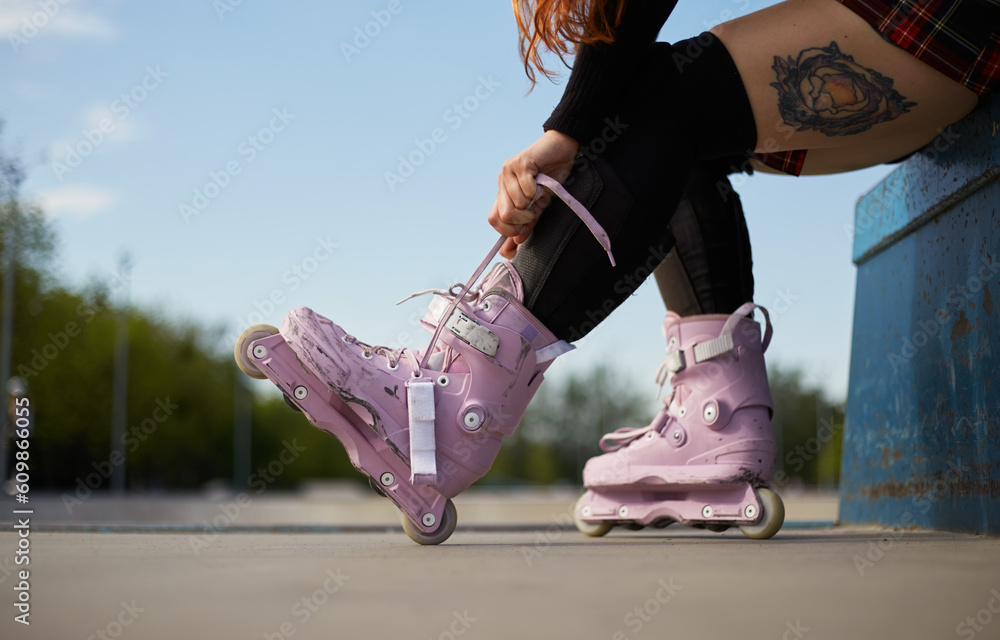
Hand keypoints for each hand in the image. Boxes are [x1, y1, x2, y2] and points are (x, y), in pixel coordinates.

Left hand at [489, 130, 578, 258]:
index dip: (509, 231)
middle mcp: (502, 182)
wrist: (563, 150)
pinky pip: (526, 188)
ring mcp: (508, 171)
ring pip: (516, 203)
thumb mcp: (539, 206)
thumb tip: (513, 247)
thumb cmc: (551, 177)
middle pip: (503, 215)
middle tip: (534, 210)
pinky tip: (541, 180)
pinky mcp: (519, 162)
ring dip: (533, 201)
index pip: (494, 220)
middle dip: (522, 219)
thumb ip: (526, 225)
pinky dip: (537, 189)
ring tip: (540, 191)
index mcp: (504, 193)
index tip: (525, 227)